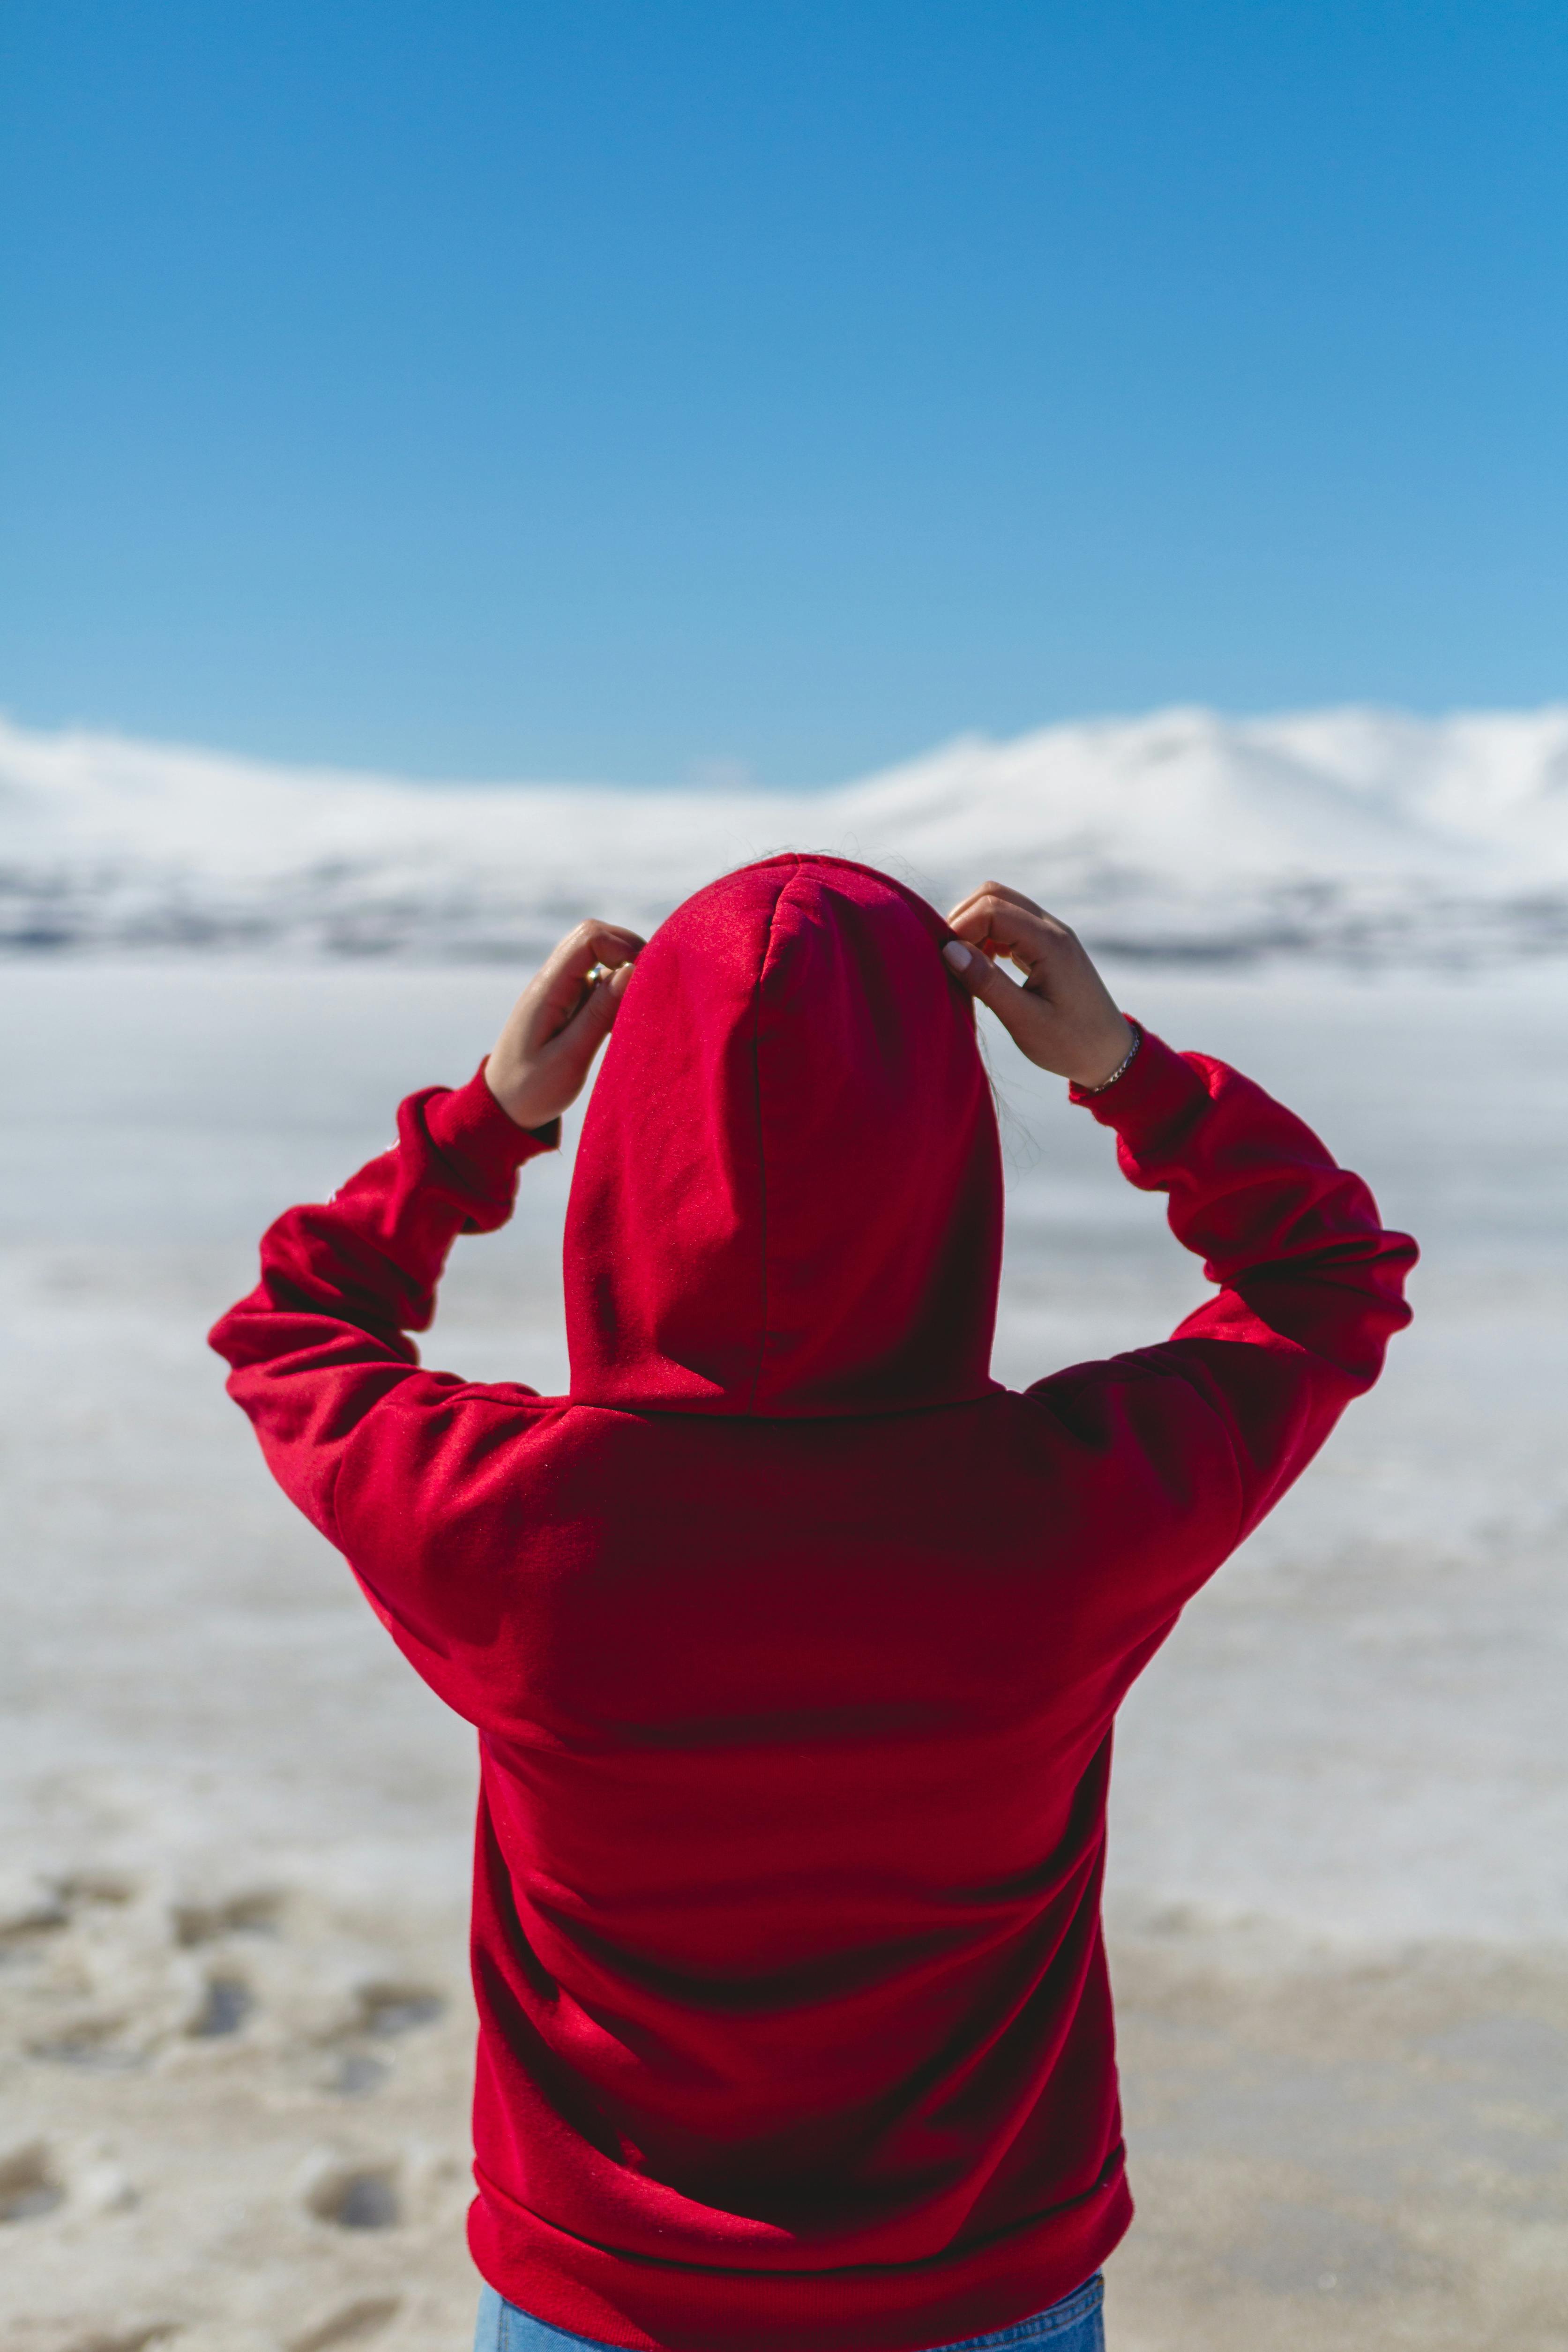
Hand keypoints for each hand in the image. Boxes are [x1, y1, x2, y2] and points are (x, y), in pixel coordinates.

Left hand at [484, 920, 645, 1130]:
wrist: (502, 1107)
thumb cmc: (531, 1089)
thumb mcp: (569, 1058)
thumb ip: (599, 1013)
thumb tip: (632, 970)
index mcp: (547, 990)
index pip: (588, 938)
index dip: (623, 946)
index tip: (645, 978)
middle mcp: (552, 982)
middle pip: (594, 937)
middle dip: (628, 952)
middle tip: (651, 986)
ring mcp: (559, 991)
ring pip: (598, 957)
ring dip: (624, 972)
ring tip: (639, 1006)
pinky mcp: (567, 1004)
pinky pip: (596, 981)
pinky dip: (616, 991)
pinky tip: (623, 1018)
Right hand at [942, 883, 1133, 1088]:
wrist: (1109, 1054)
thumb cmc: (1070, 1044)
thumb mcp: (1024, 1020)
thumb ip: (987, 982)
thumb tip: (948, 950)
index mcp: (1050, 944)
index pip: (992, 909)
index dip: (960, 928)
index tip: (944, 962)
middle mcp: (1052, 929)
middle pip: (994, 895)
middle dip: (963, 919)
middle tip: (949, 959)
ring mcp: (1051, 934)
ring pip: (1001, 904)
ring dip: (974, 926)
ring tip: (964, 966)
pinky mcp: (1047, 945)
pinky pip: (1010, 922)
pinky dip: (988, 935)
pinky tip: (983, 967)